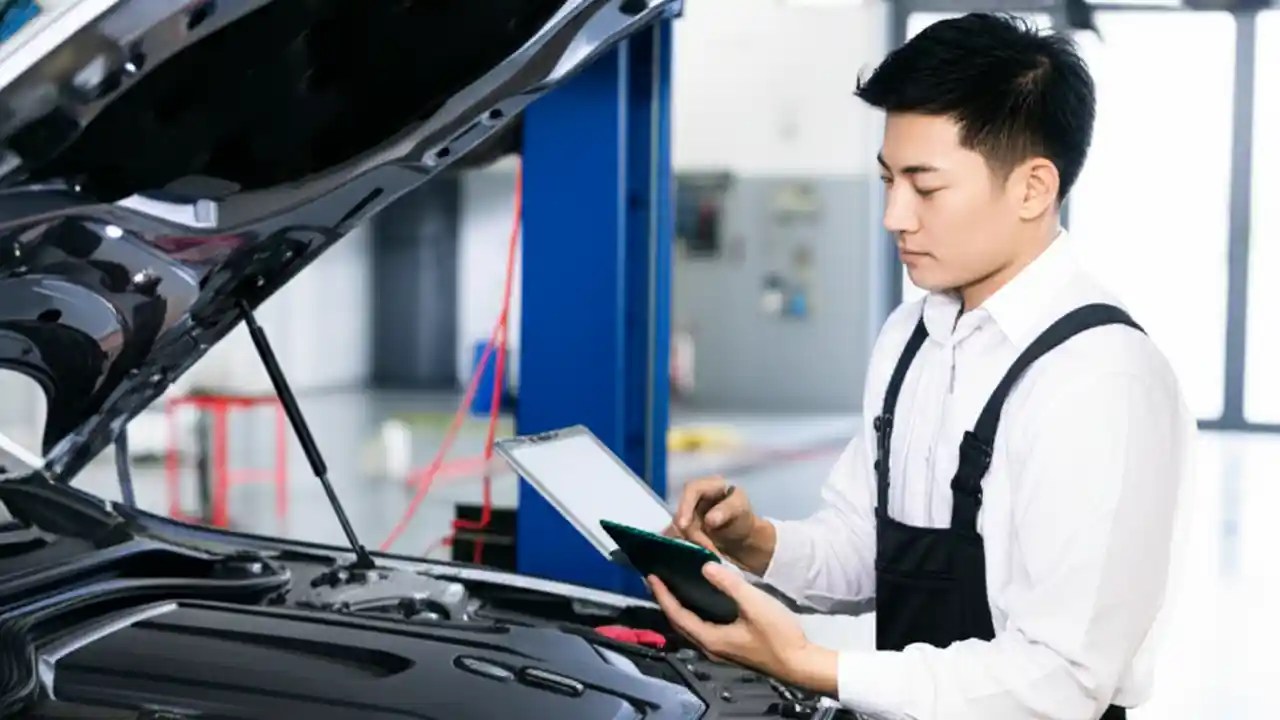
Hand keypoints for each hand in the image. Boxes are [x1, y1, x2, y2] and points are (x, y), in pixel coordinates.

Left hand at [647, 563, 836, 693]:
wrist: (800, 663)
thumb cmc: (777, 635)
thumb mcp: (754, 603)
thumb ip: (729, 584)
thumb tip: (706, 565)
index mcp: (711, 638)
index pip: (677, 614)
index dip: (663, 595)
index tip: (651, 576)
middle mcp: (710, 646)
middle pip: (679, 623)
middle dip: (666, 601)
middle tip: (657, 580)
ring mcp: (720, 649)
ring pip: (690, 627)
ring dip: (679, 608)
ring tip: (673, 588)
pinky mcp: (731, 648)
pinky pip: (702, 628)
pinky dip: (693, 613)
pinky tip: (700, 601)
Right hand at [665, 476, 773, 572]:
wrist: (741, 534)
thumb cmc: (741, 515)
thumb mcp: (739, 509)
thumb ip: (726, 511)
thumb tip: (708, 520)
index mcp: (708, 484)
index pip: (691, 490)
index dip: (685, 506)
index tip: (684, 525)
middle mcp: (692, 497)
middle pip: (682, 512)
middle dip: (691, 532)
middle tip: (706, 547)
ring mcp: (686, 514)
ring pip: (679, 528)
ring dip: (693, 542)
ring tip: (711, 551)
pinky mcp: (684, 529)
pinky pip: (680, 537)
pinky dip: (690, 546)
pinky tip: (700, 554)